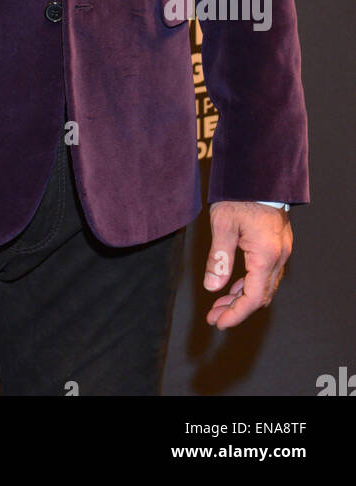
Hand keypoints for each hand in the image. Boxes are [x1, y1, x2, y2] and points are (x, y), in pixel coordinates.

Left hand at [204, 201, 292, 328]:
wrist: (259, 173)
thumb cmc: (239, 195)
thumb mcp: (223, 225)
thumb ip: (219, 258)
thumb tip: (212, 287)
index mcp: (265, 255)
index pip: (252, 298)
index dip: (235, 314)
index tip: (218, 322)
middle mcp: (278, 257)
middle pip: (260, 296)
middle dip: (237, 309)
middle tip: (214, 316)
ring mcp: (281, 251)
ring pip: (264, 286)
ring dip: (243, 297)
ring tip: (219, 304)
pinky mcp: (278, 244)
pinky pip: (267, 274)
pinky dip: (250, 284)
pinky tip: (234, 285)